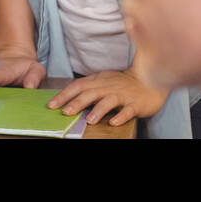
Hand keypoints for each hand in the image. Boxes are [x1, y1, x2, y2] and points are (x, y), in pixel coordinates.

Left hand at [47, 70, 167, 125]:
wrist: (149, 79)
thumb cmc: (122, 83)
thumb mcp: (103, 81)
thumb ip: (88, 88)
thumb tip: (68, 98)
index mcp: (98, 81)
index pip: (78, 86)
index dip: (64, 95)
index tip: (51, 104)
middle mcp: (108, 87)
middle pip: (90, 94)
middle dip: (76, 103)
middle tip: (64, 112)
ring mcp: (122, 95)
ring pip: (108, 101)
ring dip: (98, 110)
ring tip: (89, 120)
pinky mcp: (135, 104)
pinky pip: (128, 110)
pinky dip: (121, 116)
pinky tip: (114, 122)